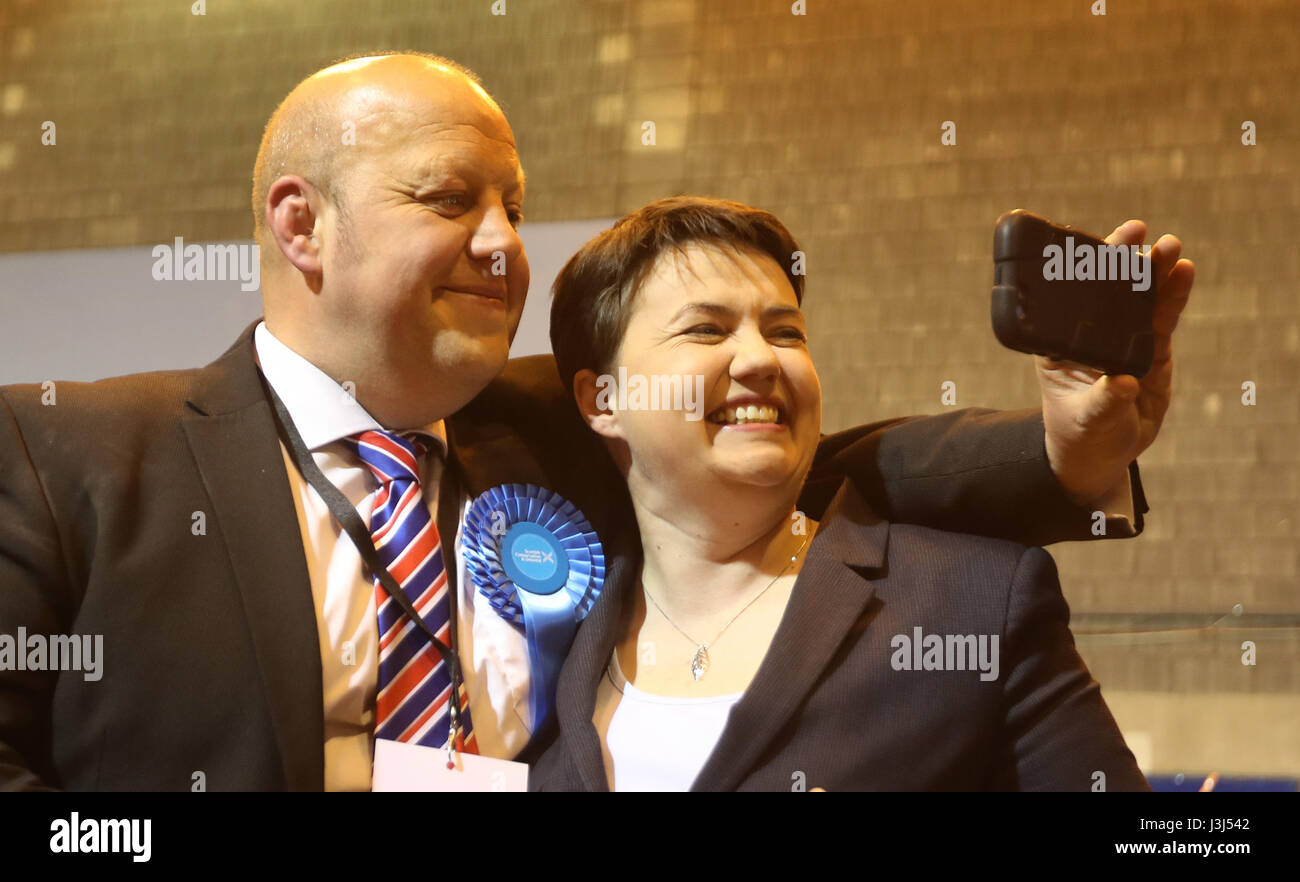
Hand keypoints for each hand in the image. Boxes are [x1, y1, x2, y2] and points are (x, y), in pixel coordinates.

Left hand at [1038, 219, 1194, 506]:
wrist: (1103, 455)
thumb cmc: (1080, 435)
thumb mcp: (1087, 420)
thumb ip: (1104, 402)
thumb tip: (1123, 384)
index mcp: (1059, 342)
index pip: (1068, 300)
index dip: (1082, 270)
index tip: (1094, 246)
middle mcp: (1089, 333)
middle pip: (1106, 290)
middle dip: (1122, 260)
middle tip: (1139, 232)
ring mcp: (1121, 338)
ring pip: (1138, 299)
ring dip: (1153, 272)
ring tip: (1170, 247)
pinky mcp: (1150, 349)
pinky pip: (1162, 318)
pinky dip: (1174, 296)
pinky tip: (1184, 273)